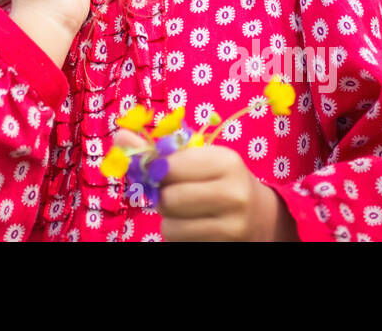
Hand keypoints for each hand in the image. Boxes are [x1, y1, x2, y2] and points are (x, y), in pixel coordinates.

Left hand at [111, 129, 299, 240]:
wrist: (263, 217)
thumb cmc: (221, 179)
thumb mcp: (199, 157)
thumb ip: (157, 148)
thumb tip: (119, 135)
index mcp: (226, 162)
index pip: (169, 167)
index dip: (156, 170)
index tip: (160, 171)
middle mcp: (233, 194)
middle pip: (168, 199)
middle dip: (162, 197)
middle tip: (173, 193)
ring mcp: (232, 227)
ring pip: (170, 227)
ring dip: (168, 220)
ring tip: (185, 211)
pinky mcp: (224, 247)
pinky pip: (179, 243)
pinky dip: (179, 234)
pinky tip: (195, 226)